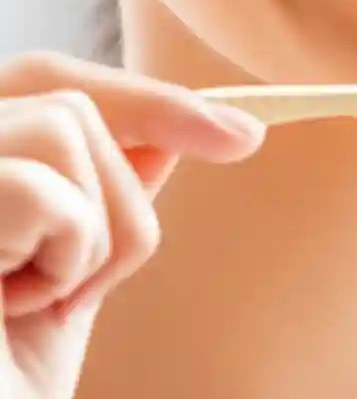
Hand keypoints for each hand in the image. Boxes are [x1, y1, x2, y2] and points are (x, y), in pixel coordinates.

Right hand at [0, 52, 263, 398]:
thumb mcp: (66, 276)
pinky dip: (63, 258)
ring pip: (63, 128)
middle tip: (98, 284)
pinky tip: (11, 310)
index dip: (141, 97)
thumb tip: (170, 133)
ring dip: (89, 235)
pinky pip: (41, 190)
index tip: (243, 134)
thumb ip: (98, 198)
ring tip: (30, 301)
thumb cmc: (6, 379)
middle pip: (63, 99)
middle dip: (118, 192)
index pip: (40, 77)